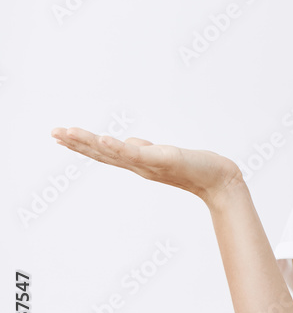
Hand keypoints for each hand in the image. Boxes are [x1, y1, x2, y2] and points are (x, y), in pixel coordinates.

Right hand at [50, 126, 244, 203]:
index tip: (60, 135)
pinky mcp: (163, 160)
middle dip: (76, 143)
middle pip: (102, 153)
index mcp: (137, 163)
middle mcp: (139, 166)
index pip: (104, 152)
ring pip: (114, 153)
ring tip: (67, 132)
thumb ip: (144, 149)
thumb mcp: (163, 155)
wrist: (219, 180)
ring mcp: (149, 164)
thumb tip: (128, 142)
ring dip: (89, 143)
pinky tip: (104, 139)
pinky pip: (137, 154)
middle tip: (52, 133)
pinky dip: (120, 147)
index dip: (82, 144)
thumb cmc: (194, 167)